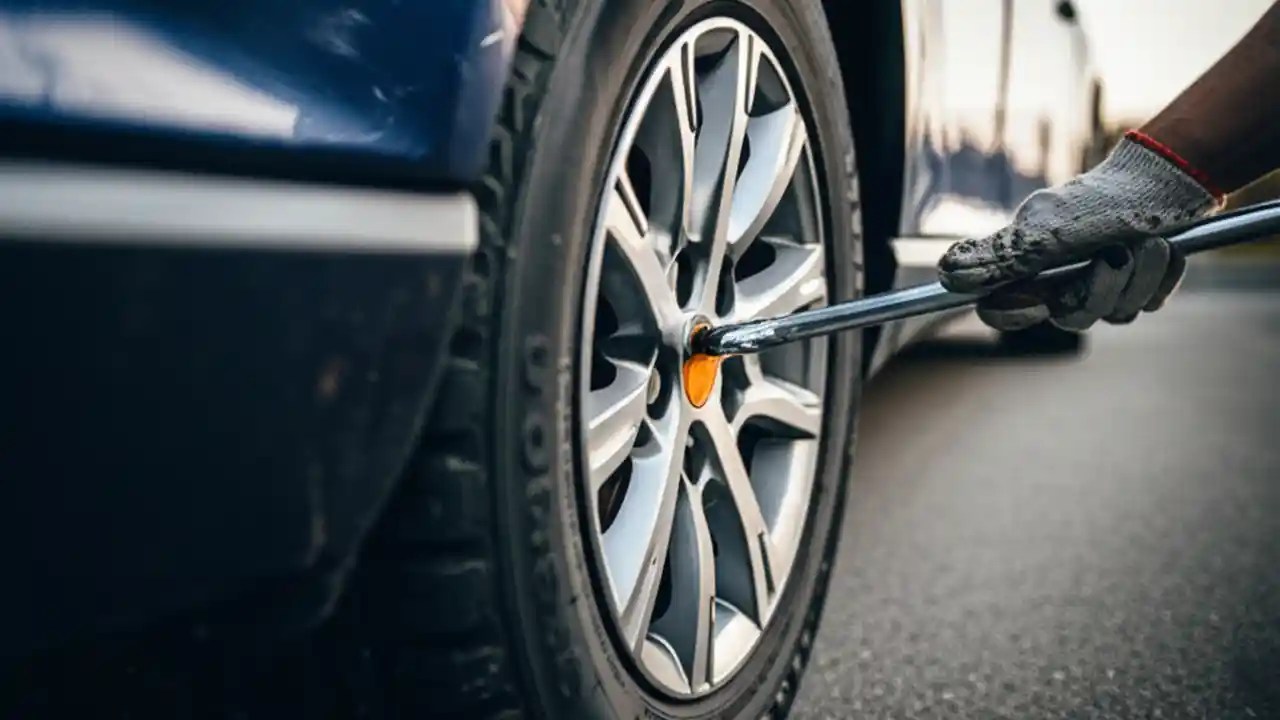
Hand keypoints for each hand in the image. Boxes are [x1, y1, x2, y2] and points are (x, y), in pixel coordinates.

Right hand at [938, 133, 1218, 331]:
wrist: (1167, 179)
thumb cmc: (1103, 200)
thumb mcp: (1048, 230)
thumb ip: (1001, 257)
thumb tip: (946, 274)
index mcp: (1030, 266)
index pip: (997, 309)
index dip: (1012, 314)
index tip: (1038, 305)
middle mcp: (1062, 281)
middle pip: (1070, 317)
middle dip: (1100, 287)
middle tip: (1116, 253)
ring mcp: (1103, 287)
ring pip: (1116, 314)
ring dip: (1139, 277)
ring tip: (1150, 242)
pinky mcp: (1141, 287)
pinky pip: (1150, 303)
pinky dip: (1161, 276)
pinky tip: (1166, 249)